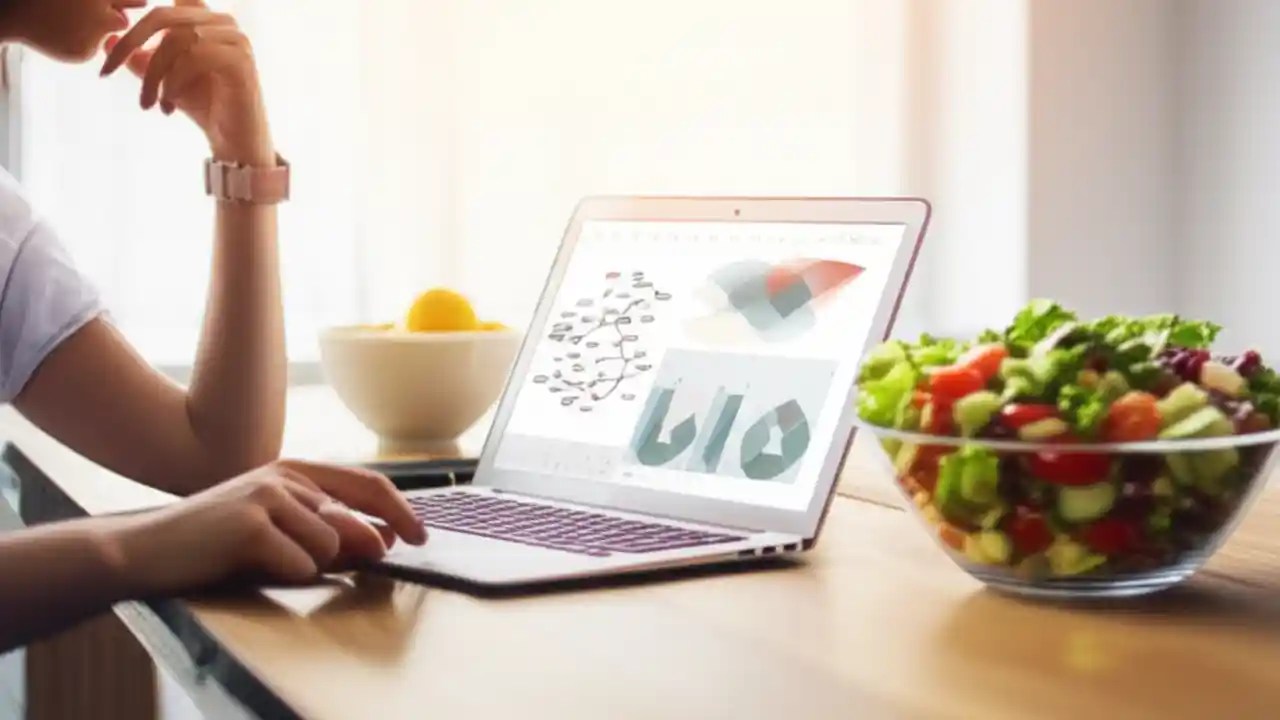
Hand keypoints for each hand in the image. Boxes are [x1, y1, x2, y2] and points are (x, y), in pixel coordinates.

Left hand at [99, 0, 273, 165]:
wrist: (236, 141)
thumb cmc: (205, 107)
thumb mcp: (164, 80)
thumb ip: (140, 60)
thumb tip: (107, 41)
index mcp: (205, 19)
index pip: (161, 10)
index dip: (133, 25)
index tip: (112, 54)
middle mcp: (223, 22)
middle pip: (163, 18)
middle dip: (130, 44)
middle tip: (107, 72)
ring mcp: (236, 39)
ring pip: (176, 40)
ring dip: (153, 74)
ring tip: (149, 104)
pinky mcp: (241, 61)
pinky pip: (195, 58)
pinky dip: (174, 83)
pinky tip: (169, 106)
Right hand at [108, 460, 427, 593]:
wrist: (148, 549)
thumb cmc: (219, 544)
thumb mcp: (279, 530)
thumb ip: (327, 530)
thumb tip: (381, 539)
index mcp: (295, 471)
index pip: (366, 483)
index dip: (400, 509)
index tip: (419, 535)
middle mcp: (285, 476)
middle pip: (355, 515)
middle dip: (381, 537)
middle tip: (399, 550)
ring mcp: (267, 496)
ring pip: (329, 546)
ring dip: (310, 565)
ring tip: (269, 561)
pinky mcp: (250, 524)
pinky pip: (300, 565)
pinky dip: (285, 575)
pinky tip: (251, 566)